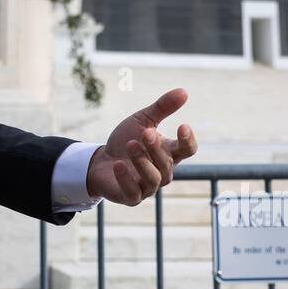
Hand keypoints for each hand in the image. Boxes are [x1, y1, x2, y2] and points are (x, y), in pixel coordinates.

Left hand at [86, 88, 196, 205]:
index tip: (182, 126)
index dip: (188, 140)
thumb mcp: (142, 120)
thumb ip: (162, 108)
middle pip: (168, 164)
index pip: (187, 150)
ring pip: (153, 178)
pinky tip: (118, 165)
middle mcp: (163, 171)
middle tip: (146, 132)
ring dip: (142, 161)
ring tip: (130, 144)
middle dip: (156, 148)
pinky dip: (126, 178)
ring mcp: (148, 187)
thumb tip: (184, 91)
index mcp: (169, 153)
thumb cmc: (126, 140)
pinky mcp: (131, 197)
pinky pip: (133, 192)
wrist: (99, 161)